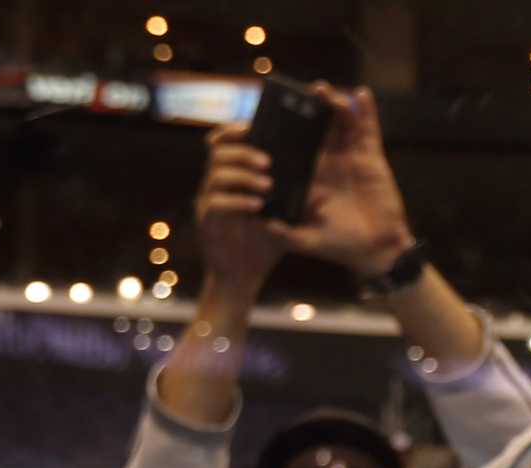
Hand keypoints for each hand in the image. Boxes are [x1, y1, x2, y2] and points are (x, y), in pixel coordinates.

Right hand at [193, 120, 282, 291]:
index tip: (253, 127)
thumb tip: (324, 194)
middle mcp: (216, 184)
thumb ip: (299, 205)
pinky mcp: (207, 221)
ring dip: (244, 176)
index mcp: (231, 176)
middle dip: (243, 152)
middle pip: (218, 153)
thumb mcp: (284, 220)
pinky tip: (258, 205)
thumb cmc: (262, 243)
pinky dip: (238, 201)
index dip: (234, 131)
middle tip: (268, 162)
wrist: (243, 277)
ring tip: (268, 185)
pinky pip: (217, 203)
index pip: (223, 143)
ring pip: (217, 175)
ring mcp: (208, 201)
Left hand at [286, 86, 415, 279]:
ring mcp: (350, 157)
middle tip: (296, 92)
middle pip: (315, 128)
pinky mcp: (371, 158)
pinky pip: (368, 130)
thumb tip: (262, 223)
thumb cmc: (341, 246)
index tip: (271, 114)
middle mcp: (328, 162)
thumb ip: (286, 233)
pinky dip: (366, 111)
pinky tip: (362, 94)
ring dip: (332, 104)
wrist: (376, 251)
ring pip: (339, 123)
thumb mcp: (308, 240)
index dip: (284, 130)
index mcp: (310, 175)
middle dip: (306, 109)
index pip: (293, 147)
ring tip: (321, 89)